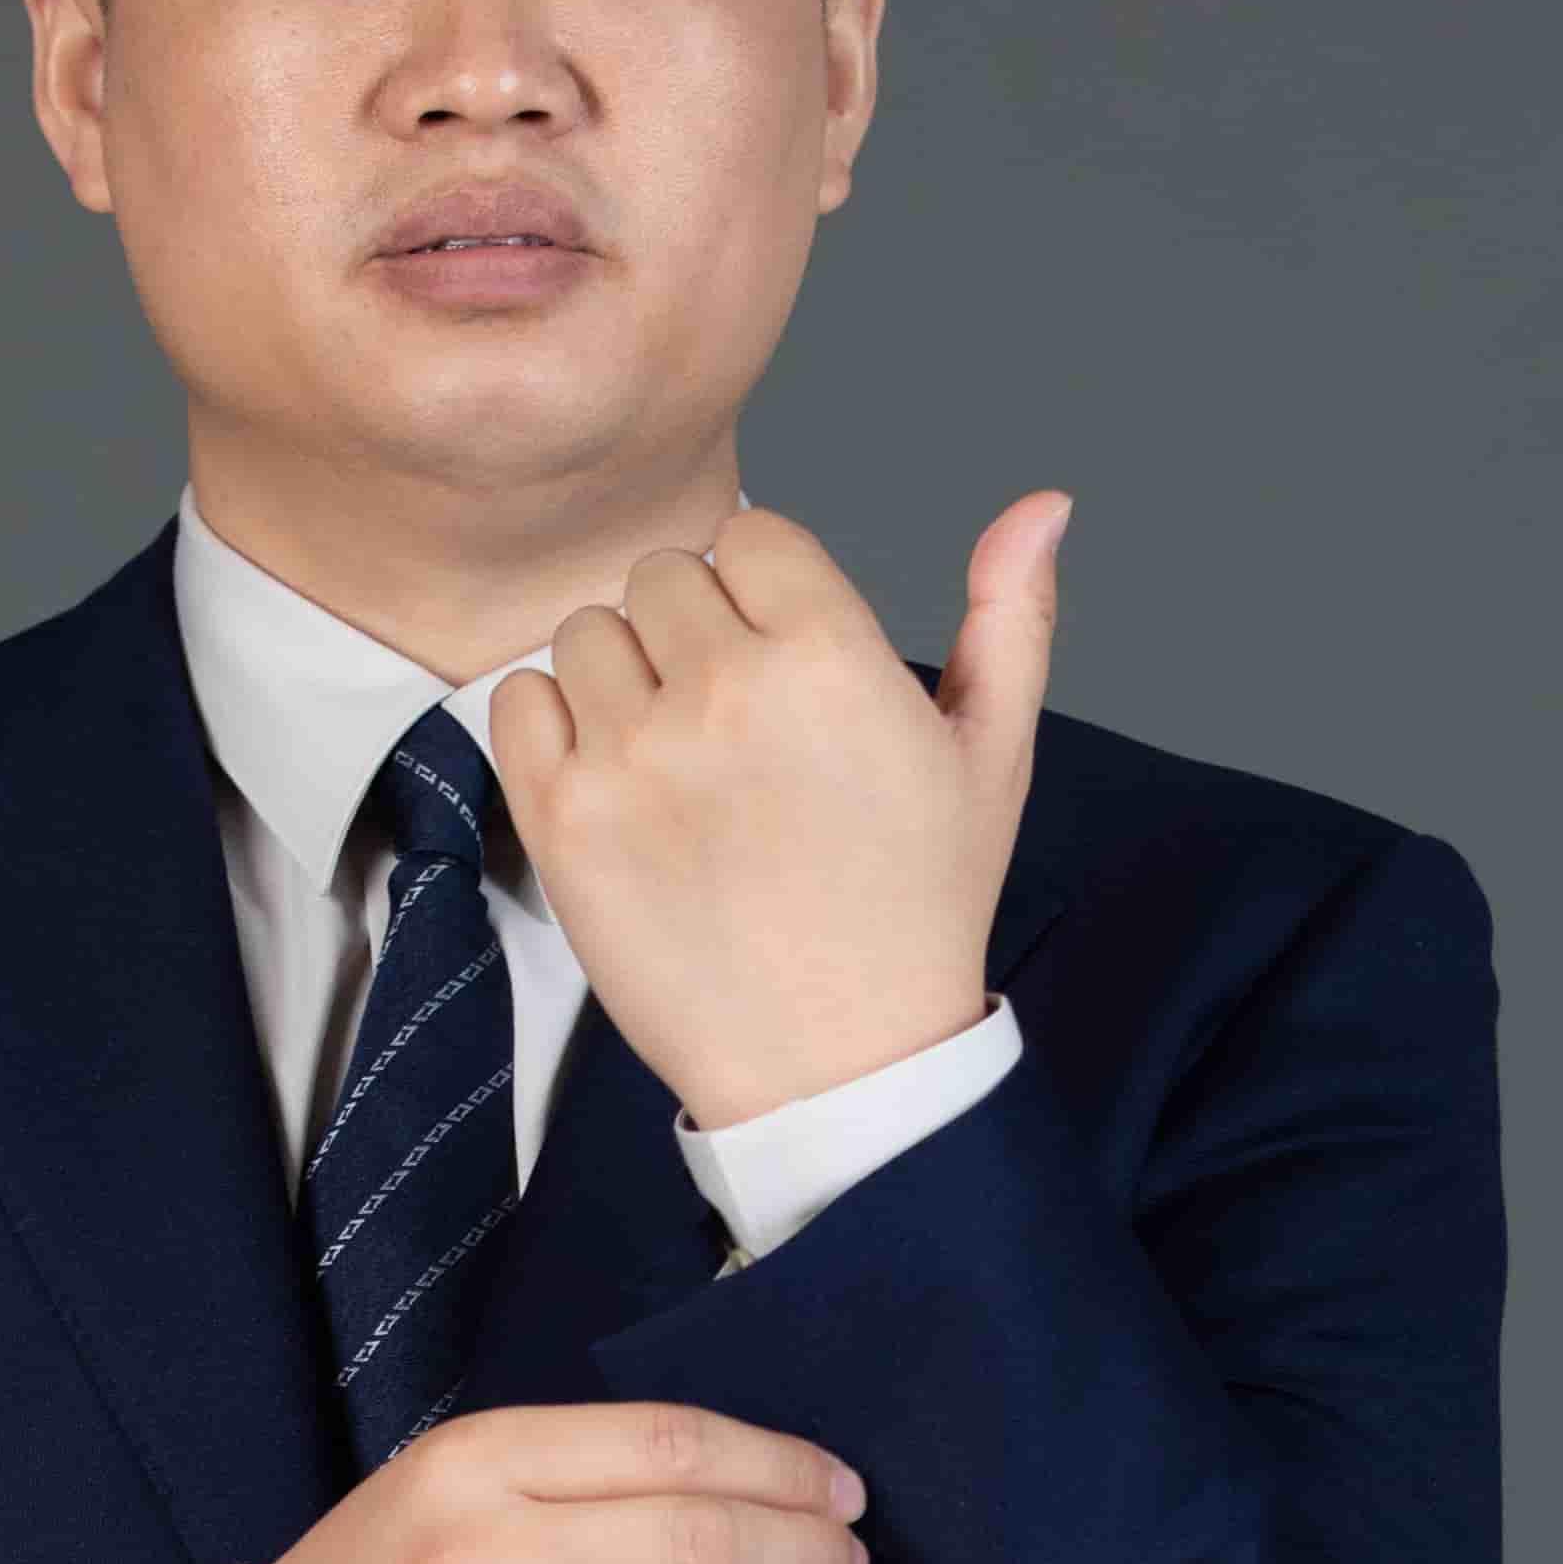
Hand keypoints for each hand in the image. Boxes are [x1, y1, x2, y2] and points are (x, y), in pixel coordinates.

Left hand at [486, 489, 1068, 1131]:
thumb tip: (1042, 502)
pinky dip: (554, 725)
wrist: (835, 1061)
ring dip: (623, 675)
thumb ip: (1015, 614)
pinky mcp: (562, 819)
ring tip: (678, 757)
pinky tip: (617, 780)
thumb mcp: (991, 757)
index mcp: (829, 657)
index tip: (785, 661)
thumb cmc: (917, 908)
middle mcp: (722, 691)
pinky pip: (520, 701)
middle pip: (663, 575)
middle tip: (734, 722)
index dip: (766, 591)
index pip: (751, 533)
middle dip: (695, 630)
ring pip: (587, 631)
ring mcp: (631, 755)